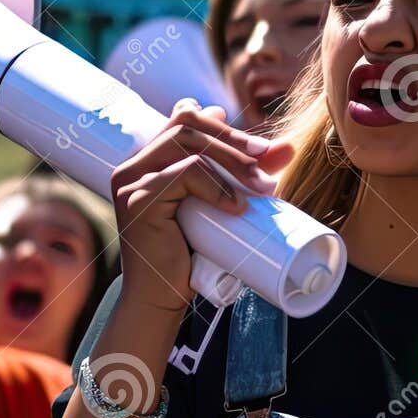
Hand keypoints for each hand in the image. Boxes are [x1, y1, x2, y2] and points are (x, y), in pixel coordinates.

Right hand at [110, 99, 291, 313]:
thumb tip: (286, 147)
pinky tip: (234, 207)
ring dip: (231, 159)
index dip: (223, 125)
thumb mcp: (219, 207)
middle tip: (269, 159)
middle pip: (187, 125)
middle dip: (235, 138)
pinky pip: (183, 174)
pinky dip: (215, 186)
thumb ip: (242, 176)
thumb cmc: (189, 256)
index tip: (259, 148)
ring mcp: (131, 181)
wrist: (161, 300)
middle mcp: (133, 166)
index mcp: (148, 162)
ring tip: (260, 187)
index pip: (184, 118)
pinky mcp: (138, 201)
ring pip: (187, 143)